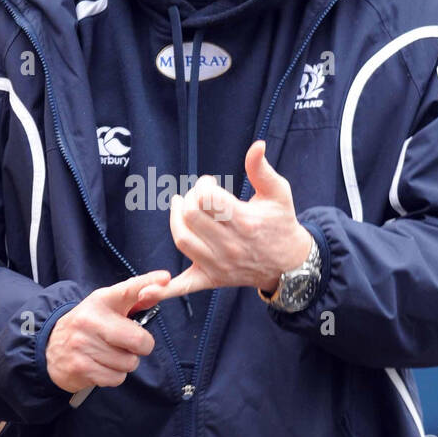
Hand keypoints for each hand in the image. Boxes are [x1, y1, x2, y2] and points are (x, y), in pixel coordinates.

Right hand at [45, 270, 171, 393]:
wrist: (49, 346)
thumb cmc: (88, 325)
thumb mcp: (107, 306)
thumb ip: (136, 297)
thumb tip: (164, 282)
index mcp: (100, 301)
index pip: (128, 290)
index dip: (148, 283)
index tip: (165, 278)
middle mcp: (90, 320)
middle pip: (139, 341)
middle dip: (141, 347)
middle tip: (129, 345)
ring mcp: (83, 345)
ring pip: (129, 363)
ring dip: (125, 363)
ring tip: (109, 354)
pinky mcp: (80, 368)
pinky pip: (116, 378)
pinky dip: (114, 376)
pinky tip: (101, 365)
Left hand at [139, 140, 311, 302]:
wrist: (291, 265)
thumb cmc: (282, 224)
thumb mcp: (279, 193)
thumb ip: (262, 169)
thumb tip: (257, 145)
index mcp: (246, 222)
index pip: (208, 198)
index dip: (203, 185)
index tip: (209, 183)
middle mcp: (231, 246)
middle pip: (191, 216)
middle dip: (189, 198)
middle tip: (196, 195)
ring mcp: (219, 265)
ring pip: (182, 239)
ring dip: (175, 220)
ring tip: (180, 208)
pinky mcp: (212, 279)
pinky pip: (184, 286)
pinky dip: (165, 290)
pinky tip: (147, 291)